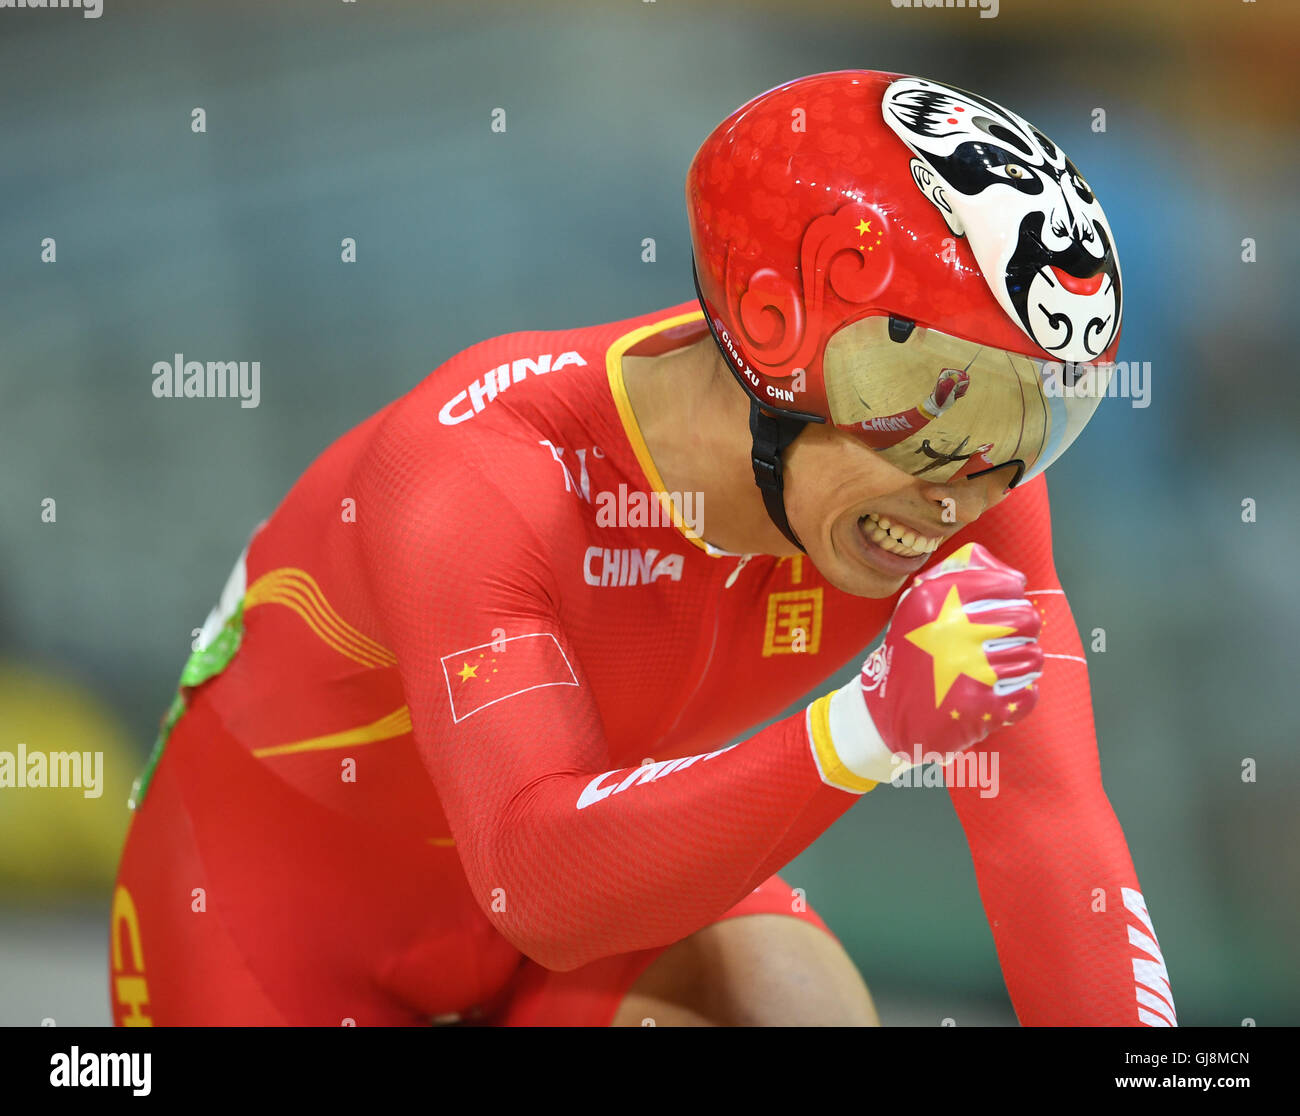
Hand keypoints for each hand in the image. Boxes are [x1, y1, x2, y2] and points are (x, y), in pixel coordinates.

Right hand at [813, 543, 1042, 786]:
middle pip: (1026, 619)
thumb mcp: (918, 602)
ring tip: (999, 669)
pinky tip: (997, 693)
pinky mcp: (981, 708)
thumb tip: (1016, 578)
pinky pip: (1028, 692)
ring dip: (1021, 664)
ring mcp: (969, 671)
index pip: (1007, 584)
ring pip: (1032, 657)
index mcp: (935, 599)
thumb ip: (960, 574)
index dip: (1013, 596)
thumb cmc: (912, 651)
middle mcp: (952, 631)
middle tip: (1006, 641)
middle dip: (1023, 630)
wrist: (884, 714)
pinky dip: (1020, 694)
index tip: (1001, 608)